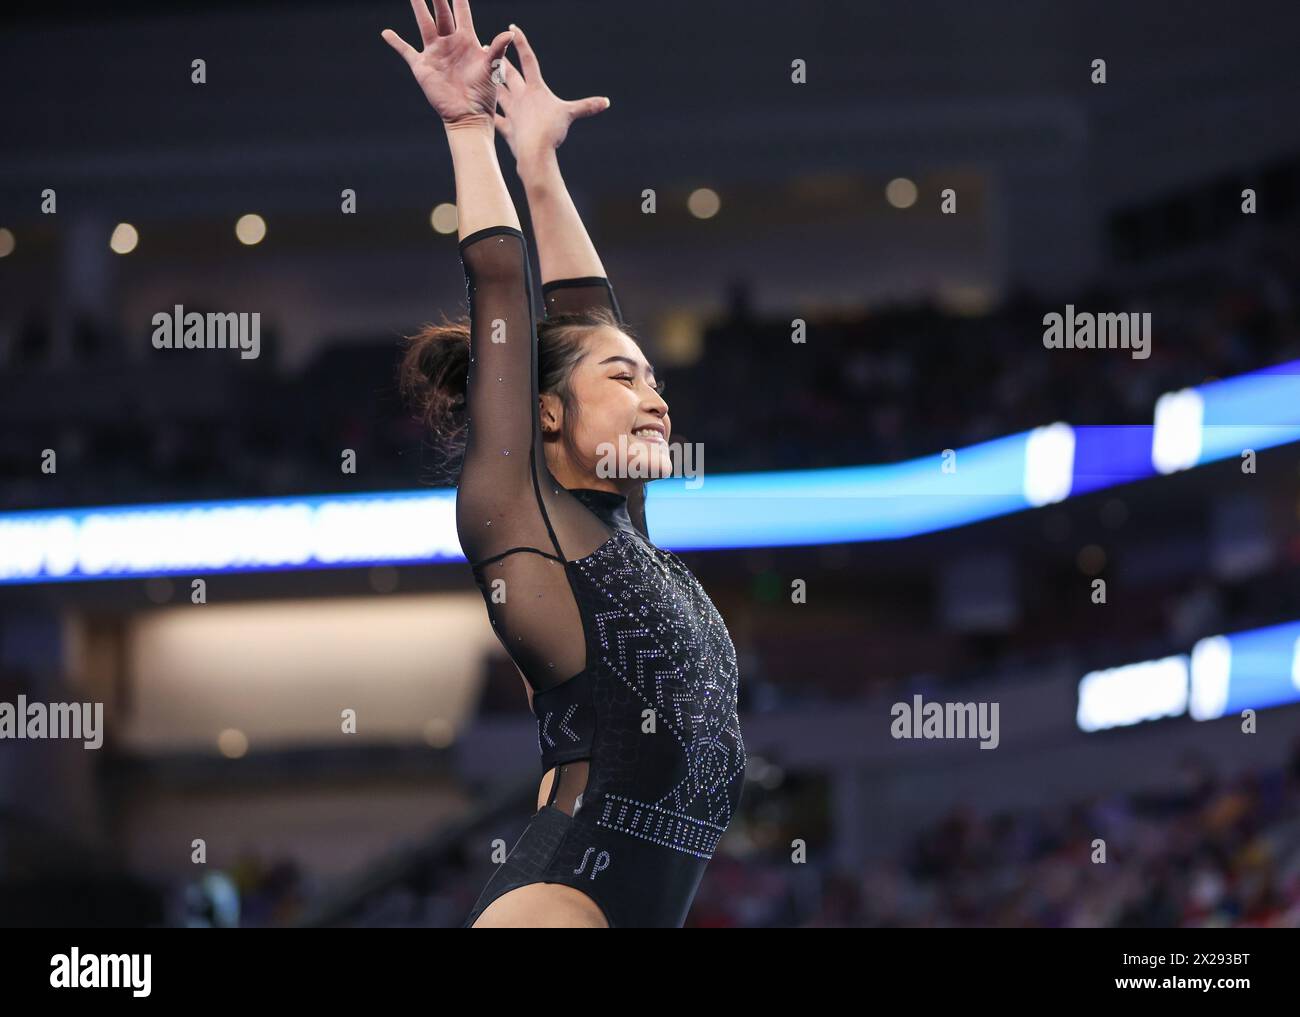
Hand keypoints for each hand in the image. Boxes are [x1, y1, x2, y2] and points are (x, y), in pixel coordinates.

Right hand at [381, 0, 514, 126]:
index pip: (462, 12)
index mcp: (467, 40)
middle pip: (441, 13)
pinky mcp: (423, 66)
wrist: (469, 115)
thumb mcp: (492, 69)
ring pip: (424, 24)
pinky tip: (386, 33)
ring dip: (418, 8)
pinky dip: (396, 42)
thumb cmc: (483, 94)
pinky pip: (406, 51)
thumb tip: (509, 33)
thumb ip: (497, 49)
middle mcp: (450, 43)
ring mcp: (435, 53)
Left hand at [491, 22, 609, 161]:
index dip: (522, 42)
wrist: (535, 152)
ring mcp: (511, 112)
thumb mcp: (570, 115)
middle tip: (485, 48)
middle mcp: (520, 96)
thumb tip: (606, 102)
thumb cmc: (552, 130)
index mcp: (535, 89)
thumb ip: (587, 107)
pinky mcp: (507, 129)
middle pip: (508, 74)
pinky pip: (496, 120)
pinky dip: (490, 116)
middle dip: (498, 59)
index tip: (512, 27)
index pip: (528, 60)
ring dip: (491, 82)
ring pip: (498, 92)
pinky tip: (482, 112)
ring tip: (480, 73)